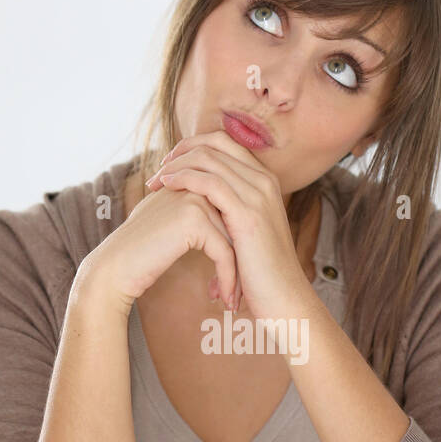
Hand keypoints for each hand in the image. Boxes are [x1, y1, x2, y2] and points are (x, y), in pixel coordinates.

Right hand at [76, 174, 239, 314]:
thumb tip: (224, 230)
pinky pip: (224, 251)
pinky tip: (224, 300)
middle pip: (236, 225)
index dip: (238, 246)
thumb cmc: (141, 254)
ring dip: (237, 275)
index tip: (241, 275)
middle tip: (243, 293)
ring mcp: (195, 198)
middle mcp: (194, 184)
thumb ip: (194, 217)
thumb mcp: (170, 226)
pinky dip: (228, 279)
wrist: (115, 269)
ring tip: (234, 301)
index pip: (230, 214)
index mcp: (191, 182)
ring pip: (234, 240)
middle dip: (242, 261)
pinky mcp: (194, 219)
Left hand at [144, 131, 311, 319]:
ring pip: (209, 158)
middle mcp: (264, 181)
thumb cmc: (263, 272)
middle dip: (182, 150)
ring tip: (156, 180)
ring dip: (176, 164)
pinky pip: (208, 182)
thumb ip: (231, 211)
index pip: (225, 143)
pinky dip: (183, 178)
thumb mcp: (247, 232)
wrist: (284, 299)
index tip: (172, 163)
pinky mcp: (247, 213)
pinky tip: (166, 186)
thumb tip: (204, 204)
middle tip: (160, 168)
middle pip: (216, 142)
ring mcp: (257, 195)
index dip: (194, 147)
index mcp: (265, 181)